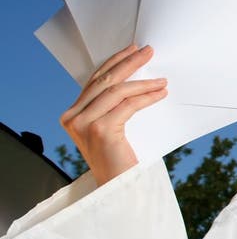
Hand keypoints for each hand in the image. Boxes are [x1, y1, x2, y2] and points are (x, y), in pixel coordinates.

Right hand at [59, 44, 167, 185]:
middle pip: (104, 81)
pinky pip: (128, 105)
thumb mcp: (112, 127)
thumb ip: (113, 106)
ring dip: (143, 82)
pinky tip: (161, 93)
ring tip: (162, 79)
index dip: (114, 62)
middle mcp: (72, 117)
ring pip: (116, 91)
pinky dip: (146, 97)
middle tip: (149, 51)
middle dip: (129, 63)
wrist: (118, 189)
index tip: (133, 49)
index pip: (94, 80)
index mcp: (72, 114)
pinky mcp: (100, 131)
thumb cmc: (119, 158)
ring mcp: (83, 124)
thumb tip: (136, 76)